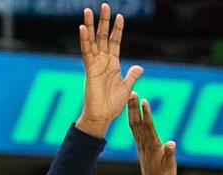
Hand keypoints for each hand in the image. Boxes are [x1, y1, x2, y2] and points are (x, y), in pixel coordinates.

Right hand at [74, 5, 141, 138]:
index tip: (120, 16)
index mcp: (113, 63)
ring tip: (87, 10)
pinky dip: (84, 40)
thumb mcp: (127, 87)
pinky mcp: (90, 69)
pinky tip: (83, 28)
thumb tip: (139, 67)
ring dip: (90, 25)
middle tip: (104, 5)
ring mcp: (95, 64)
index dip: (118, 29)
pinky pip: (86, 52)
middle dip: (104, 21)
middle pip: (103, 36)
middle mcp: (103, 61)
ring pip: (92, 40)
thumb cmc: (112, 105)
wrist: (103, 116)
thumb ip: (132, 75)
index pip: (115, 41)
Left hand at [129, 95, 175, 174]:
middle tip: (132, 92)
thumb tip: (171, 143)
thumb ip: (170, 155)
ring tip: (131, 96)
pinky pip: (134, 129)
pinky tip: (131, 110)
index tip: (144, 101)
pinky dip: (132, 118)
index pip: (149, 126)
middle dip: (134, 107)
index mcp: (153, 146)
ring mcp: (141, 144)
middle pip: (138, 122)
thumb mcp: (170, 167)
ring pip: (134, 124)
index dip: (146, 114)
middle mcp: (145, 143)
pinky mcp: (140, 145)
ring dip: (132, 110)